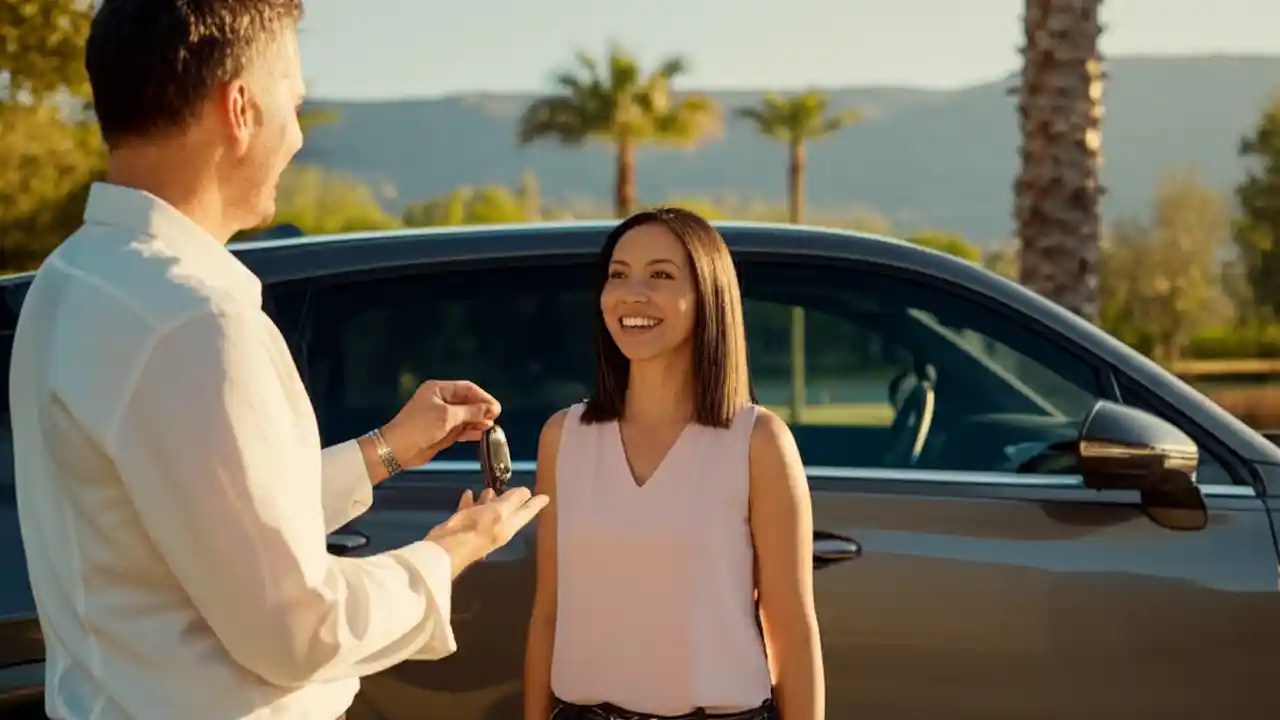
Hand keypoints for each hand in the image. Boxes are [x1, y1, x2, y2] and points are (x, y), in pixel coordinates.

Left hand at [382, 380, 500, 467]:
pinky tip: (482, 434)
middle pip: (468, 402)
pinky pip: (461, 429)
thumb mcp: (447, 416)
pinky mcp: (442, 431)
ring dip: (478, 421)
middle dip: (481, 409)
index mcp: (438, 390)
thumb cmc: (418, 427)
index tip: (495, 407)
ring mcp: (441, 416)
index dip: (482, 397)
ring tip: (490, 427)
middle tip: (495, 417)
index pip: (467, 388)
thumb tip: (490, 410)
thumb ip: (471, 412)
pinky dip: (471, 431)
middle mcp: (440, 401)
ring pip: (466, 416)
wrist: (397, 449)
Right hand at [426, 486, 548, 577]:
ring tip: (490, 489)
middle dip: (512, 500)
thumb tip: (526, 492)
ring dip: (490, 500)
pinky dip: (470, 502)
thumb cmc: (475, 530)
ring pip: (488, 510)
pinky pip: (468, 511)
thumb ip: (512, 501)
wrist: (446, 549)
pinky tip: (468, 494)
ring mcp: (479, 528)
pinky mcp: (462, 527)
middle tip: (518, 490)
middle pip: (508, 511)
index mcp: (508, 526)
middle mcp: (496, 528)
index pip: (526, 512)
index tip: (546, 497)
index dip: (536, 503)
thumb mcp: (499, 512)